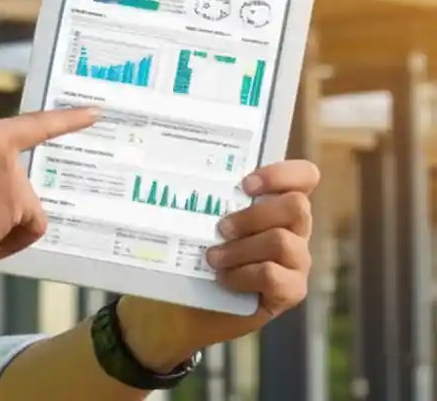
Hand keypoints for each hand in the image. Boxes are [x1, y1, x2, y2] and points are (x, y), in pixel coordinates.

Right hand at [0, 107, 99, 276]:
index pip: (30, 124)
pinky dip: (12, 242)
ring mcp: (9, 171)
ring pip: (27, 208)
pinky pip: (32, 227)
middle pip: (24, 183)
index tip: (95, 113)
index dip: (65, 120)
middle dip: (7, 207)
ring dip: (5, 227)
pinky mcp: (18, 198)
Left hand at [119, 159, 320, 368]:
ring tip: (213, 258)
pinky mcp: (290, 291)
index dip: (282, 174)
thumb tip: (174, 170)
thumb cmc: (190, 257)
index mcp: (276, 205)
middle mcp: (294, 230)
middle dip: (253, 215)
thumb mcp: (197, 223)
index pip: (304, 177)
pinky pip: (274, 275)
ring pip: (282, 242)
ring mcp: (296, 262)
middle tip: (221, 228)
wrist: (183, 308)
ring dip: (241, 248)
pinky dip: (243, 275)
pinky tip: (223, 279)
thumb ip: (206, 199)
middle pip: (296, 206)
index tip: (245, 184)